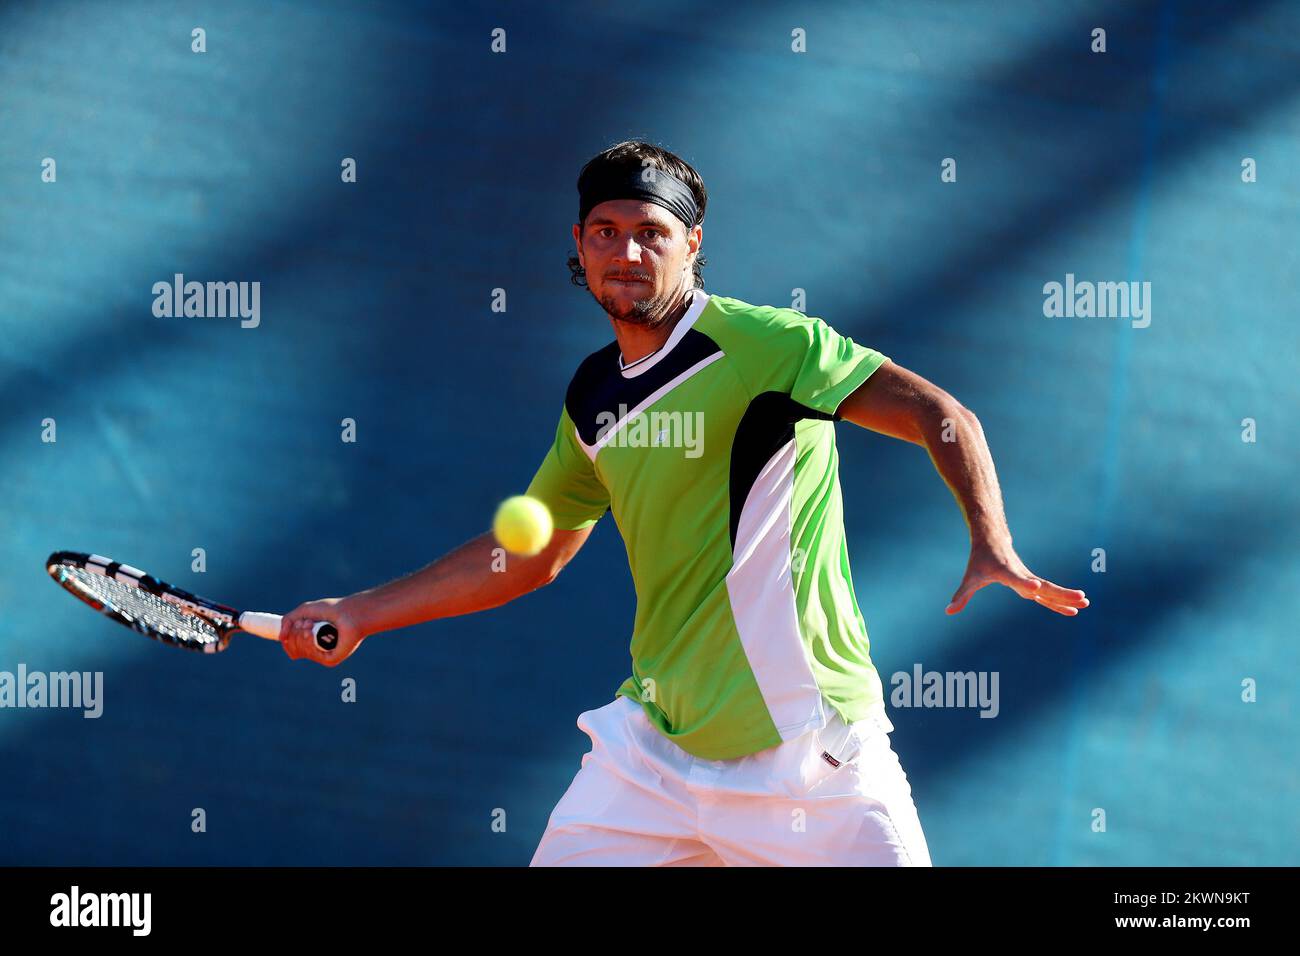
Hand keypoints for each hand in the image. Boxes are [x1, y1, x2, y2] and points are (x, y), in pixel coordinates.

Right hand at [277, 596, 366, 665]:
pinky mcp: (331, 659)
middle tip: (309, 623)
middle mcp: (316, 650)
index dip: (290, 635)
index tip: (300, 622)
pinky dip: (309, 643)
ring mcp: (323, 656)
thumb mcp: (304, 611)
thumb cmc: (331, 610)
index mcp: (310, 641)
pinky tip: (313, 634)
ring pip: (301, 652)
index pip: (291, 647)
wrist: (349, 612)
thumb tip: (281, 638)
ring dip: (302, 636)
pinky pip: (312, 655)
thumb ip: (287, 621)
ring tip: (312, 625)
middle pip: (294, 649)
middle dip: (296, 634)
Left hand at [946, 543, 1088, 616]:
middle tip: (1080, 598)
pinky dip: (1061, 600)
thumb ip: (962, 595)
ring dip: (1066, 597)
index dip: (1024, 584)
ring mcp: (1028, 579)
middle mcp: (1021, 576)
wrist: (993, 539)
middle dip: (1060, 594)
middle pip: (1043, 586)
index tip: (1035, 587)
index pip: (1017, 580)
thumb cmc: (980, 560)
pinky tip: (1075, 609)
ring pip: (1050, 590)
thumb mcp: (970, 578)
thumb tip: (948, 611)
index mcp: (1006, 573)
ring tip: (1085, 603)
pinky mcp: (1031, 582)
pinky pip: (1048, 593)